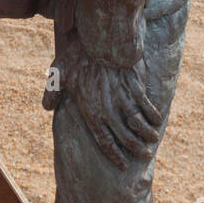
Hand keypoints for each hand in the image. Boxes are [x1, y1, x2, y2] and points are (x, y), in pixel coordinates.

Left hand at [43, 35, 162, 169]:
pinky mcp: (135, 87)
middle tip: (144, 155)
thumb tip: (46, 108)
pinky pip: (147, 107)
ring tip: (152, 141)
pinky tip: (157, 120)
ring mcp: (123, 99)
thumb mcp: (59, 72)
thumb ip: (52, 92)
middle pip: (125, 138)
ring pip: (139, 126)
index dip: (114, 155)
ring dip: (147, 136)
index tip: (123, 164)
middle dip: (135, 150)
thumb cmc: (78, 54)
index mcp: (91, 111)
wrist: (101, 38)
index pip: (104, 141)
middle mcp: (108, 110)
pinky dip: (153, 116)